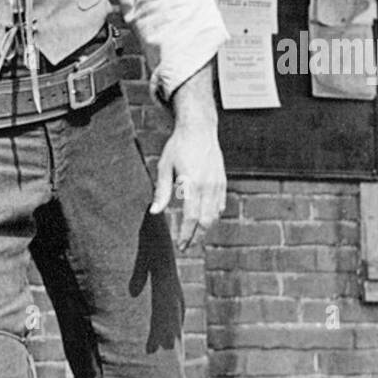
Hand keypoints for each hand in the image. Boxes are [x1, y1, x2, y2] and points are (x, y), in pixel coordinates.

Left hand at [150, 124, 225, 250]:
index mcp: (192, 183)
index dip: (186, 234)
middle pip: (205, 221)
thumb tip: (154, 212)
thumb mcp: (164, 166)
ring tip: (194, 239)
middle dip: (196, 237)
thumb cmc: (178, 146)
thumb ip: (161, 191)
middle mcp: (208, 186)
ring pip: (214, 215)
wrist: (199, 129)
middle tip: (186, 248)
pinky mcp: (222, 181)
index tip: (180, 245)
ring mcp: (218, 184)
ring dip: (205, 230)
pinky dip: (213, 216)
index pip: (191, 217)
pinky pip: (220, 205)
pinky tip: (204, 222)